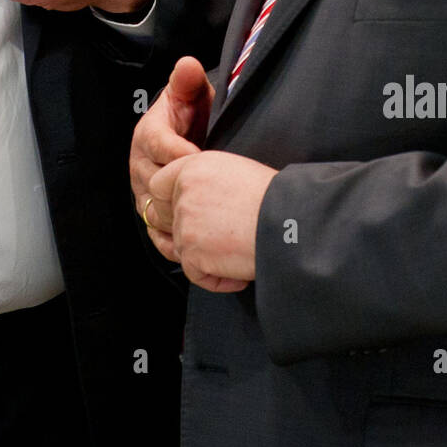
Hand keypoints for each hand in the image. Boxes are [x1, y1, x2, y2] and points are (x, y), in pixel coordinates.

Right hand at [130, 57, 213, 260]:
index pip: (158, 145)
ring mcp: (144, 194)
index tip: (202, 156)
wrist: (188, 140)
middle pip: (156, 180)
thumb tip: (188, 65)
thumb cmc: (193, 116)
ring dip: (181, 214)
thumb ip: (189, 81)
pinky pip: (159, 236)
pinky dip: (177, 241)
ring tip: (210, 215)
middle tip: (213, 189)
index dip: (180, 152)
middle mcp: (140, 166)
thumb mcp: (192, 94)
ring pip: (157, 211)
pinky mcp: (152, 218)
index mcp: (147, 135)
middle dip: (183, 185)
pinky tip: (201, 240)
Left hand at [150, 150, 277, 293]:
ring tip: (238, 254)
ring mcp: (185, 223)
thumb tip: (194, 202)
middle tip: (218, 239)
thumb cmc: (275, 197)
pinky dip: (216, 280)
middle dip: (186, 232)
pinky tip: (239, 275)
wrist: (289, 221)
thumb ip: (204, 181)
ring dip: (206, 257)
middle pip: (164, 218)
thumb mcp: (234, 171)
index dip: (167, 201)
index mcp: (193, 166)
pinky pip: (194, 274)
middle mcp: (183, 191)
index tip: (185, 213)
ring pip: (181, 247)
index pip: (158, 185)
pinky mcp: (192, 252)